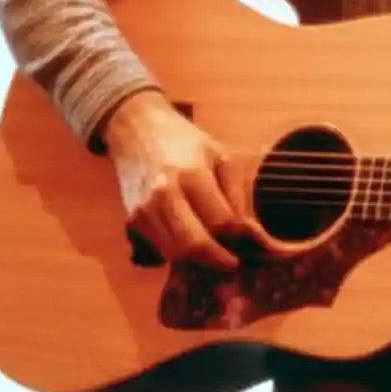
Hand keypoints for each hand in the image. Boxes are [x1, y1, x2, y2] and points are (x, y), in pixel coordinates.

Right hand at [103, 91, 262, 269]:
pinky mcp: (133, 219)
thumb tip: (251, 231)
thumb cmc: (184, 140)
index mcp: (191, 175)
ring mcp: (144, 210)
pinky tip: (198, 250)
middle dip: (219, 260)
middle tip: (237, 263)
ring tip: (220, 258)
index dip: (241, 239)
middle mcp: (164, 196)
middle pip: (195, 245)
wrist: (135, 128)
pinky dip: (182, 255)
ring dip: (201, 262)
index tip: (257, 247)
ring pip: (176, 253)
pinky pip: (162, 248)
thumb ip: (237, 194)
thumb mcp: (220, 156)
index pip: (221, 221)